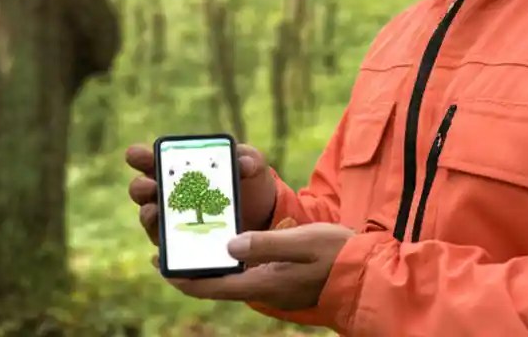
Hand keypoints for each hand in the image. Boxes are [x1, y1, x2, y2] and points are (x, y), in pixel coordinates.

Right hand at [125, 142, 277, 245]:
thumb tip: (243, 163)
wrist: (264, 217)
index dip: (140, 156)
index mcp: (179, 169)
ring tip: (155, 213)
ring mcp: (172, 221)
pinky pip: (166, 251)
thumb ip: (249, 159)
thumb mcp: (253, 167)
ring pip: (149, 219)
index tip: (136, 155)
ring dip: (148, 216)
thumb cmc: (250, 184)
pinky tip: (162, 253)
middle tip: (150, 186)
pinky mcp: (182, 247)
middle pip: (142, 190)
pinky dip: (162, 252)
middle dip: (141, 187)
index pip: (151, 159)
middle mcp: (168, 194)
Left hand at [166, 223, 354, 309]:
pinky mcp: (280, 280)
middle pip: (214, 284)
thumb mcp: (304, 242)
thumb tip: (228, 243)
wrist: (368, 276)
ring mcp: (271, 286)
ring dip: (208, 262)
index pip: (210, 287)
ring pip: (229, 277)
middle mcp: (262, 289)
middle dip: (189, 268)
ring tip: (190, 237)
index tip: (159, 262)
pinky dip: (228, 259)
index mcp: (262, 284)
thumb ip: (266, 243)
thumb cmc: (338, 257)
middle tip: (167, 244)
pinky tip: (225, 240)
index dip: (181, 278)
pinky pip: (244, 272)